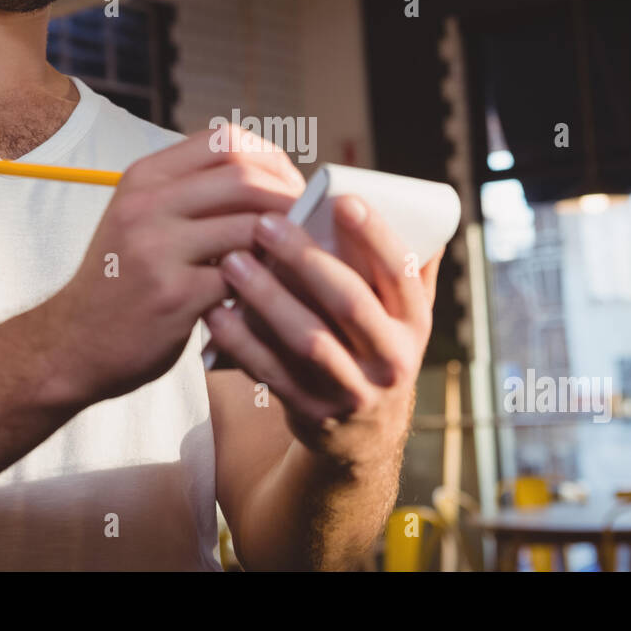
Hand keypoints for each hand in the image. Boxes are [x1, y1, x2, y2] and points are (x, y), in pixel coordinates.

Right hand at [52, 126, 304, 403]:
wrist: (72, 344)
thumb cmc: (121, 280)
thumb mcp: (141, 218)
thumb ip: (191, 192)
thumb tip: (269, 176)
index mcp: (144, 177)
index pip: (224, 140)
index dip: (270, 158)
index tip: (290, 184)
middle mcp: (146, 205)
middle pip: (243, 177)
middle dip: (288, 197)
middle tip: (307, 223)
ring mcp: (157, 249)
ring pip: (251, 226)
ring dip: (284, 243)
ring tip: (295, 258)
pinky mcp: (174, 296)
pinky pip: (243, 279)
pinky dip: (266, 284)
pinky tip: (272, 293)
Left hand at [204, 195, 441, 465]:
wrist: (362, 435)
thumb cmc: (370, 346)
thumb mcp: (398, 315)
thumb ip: (400, 266)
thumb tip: (399, 196)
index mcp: (414, 321)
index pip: (401, 271)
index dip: (374, 235)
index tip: (342, 199)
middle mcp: (393, 358)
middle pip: (350, 303)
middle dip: (306, 260)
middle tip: (265, 223)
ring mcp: (354, 390)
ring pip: (308, 340)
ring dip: (267, 298)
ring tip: (233, 261)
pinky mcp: (314, 412)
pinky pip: (272, 373)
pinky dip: (242, 342)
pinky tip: (216, 312)